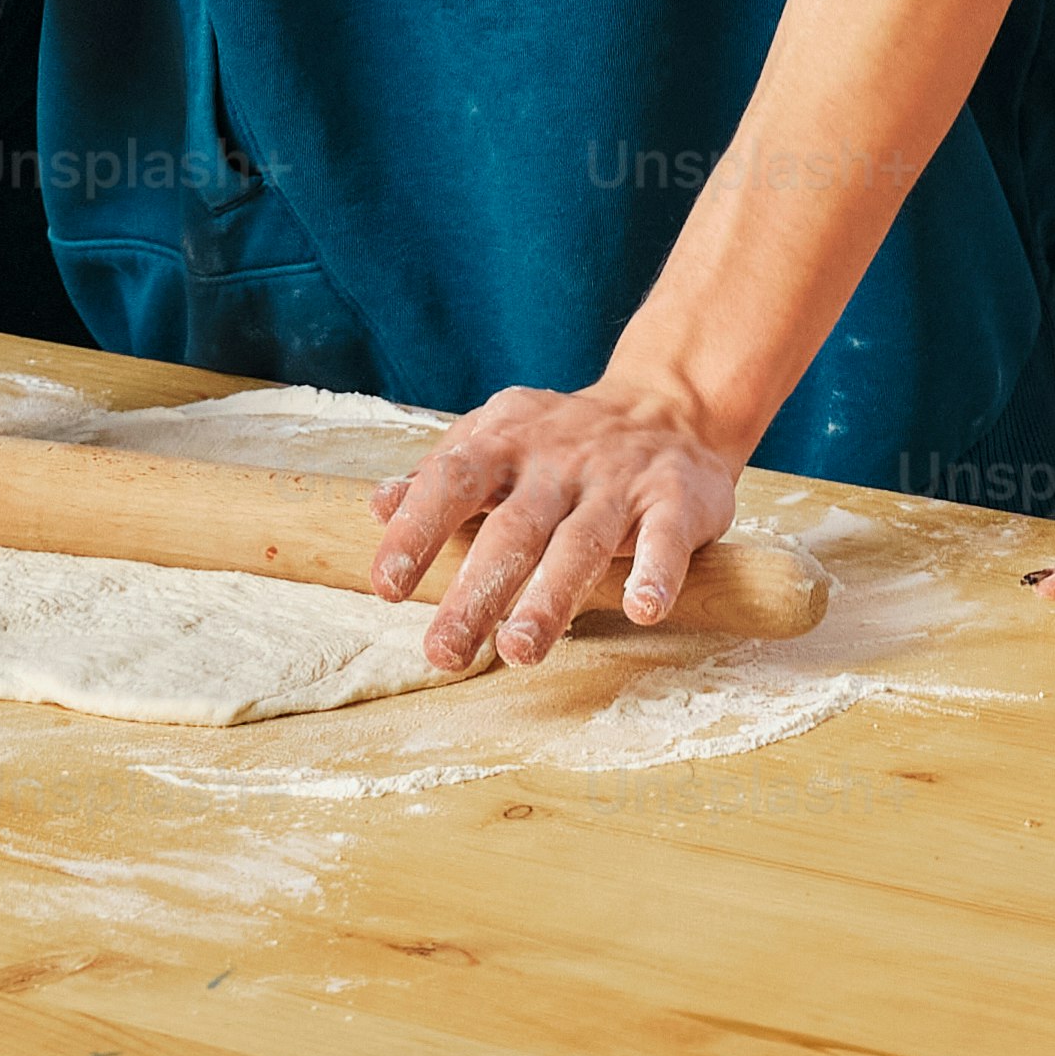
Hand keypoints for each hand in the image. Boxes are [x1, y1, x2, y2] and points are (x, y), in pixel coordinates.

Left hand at [370, 375, 742, 672]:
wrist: (671, 403)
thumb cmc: (563, 441)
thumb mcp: (498, 438)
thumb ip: (440, 474)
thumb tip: (377, 505)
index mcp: (506, 442)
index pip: (452, 481)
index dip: (417, 531)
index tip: (386, 587)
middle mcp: (559, 460)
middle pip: (513, 529)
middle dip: (476, 591)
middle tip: (444, 652)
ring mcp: (619, 479)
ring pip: (581, 542)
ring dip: (551, 598)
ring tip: (519, 650)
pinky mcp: (676, 499)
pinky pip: (666, 537)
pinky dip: (655, 571)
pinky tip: (642, 609)